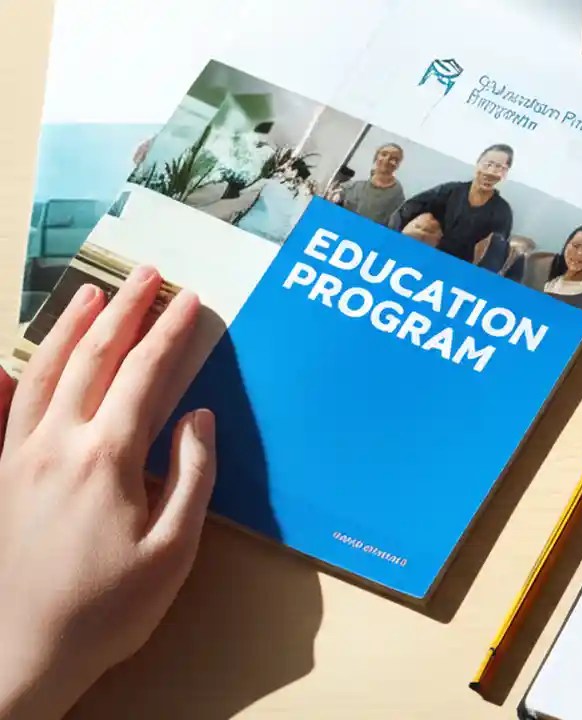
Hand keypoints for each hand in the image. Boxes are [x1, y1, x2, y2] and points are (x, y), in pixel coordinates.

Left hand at [0, 267, 215, 718]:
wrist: (27, 651)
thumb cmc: (110, 607)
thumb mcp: (173, 550)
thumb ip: (191, 476)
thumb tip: (197, 416)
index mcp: (105, 460)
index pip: (143, 377)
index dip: (170, 334)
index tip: (194, 302)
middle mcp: (56, 445)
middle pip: (93, 359)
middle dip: (126, 311)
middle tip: (153, 275)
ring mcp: (21, 456)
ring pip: (46, 372)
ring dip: (74, 326)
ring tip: (97, 292)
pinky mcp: (2, 473)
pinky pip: (17, 402)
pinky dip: (34, 366)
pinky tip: (44, 354)